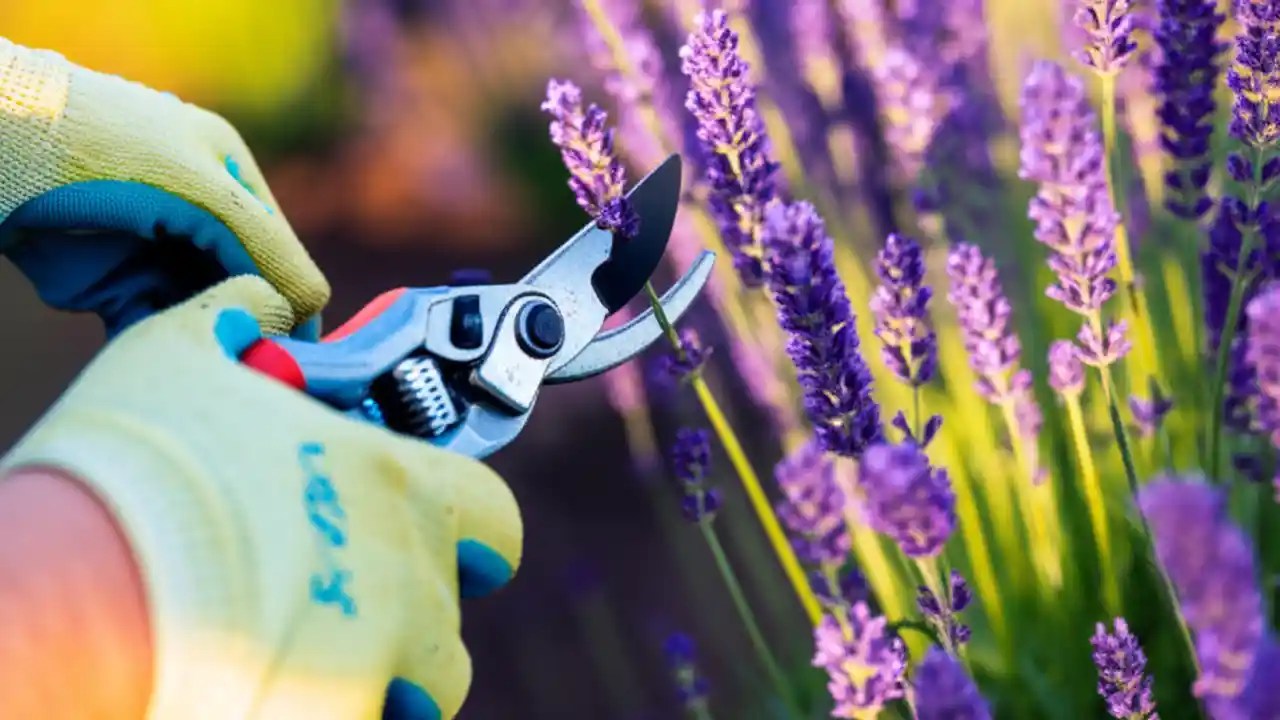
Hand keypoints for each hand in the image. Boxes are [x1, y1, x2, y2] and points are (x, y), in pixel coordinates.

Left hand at [0, 37, 327, 336]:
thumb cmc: (109, 153)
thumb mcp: (209, 195)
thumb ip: (269, 248)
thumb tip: (313, 306)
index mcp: (229, 176)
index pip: (282, 252)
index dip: (289, 300)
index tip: (294, 352)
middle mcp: (195, 213)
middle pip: (243, 286)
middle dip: (245, 322)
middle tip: (249, 364)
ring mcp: (152, 248)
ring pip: (200, 312)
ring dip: (203, 339)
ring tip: (203, 364)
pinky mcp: (109, 284)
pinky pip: (151, 328)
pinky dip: (158, 348)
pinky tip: (164, 363)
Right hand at [0, 276, 521, 718]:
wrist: (72, 589)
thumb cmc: (128, 468)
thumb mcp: (179, 356)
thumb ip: (240, 319)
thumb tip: (258, 303)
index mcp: (393, 485)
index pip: (496, 517)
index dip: (471, 527)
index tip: (441, 531)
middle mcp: (406, 575)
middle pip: (451, 609)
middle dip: (413, 606)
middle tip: (348, 595)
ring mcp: (380, 658)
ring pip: (427, 684)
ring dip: (390, 671)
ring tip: (312, 652)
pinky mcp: (339, 715)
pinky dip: (346, 709)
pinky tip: (278, 685)